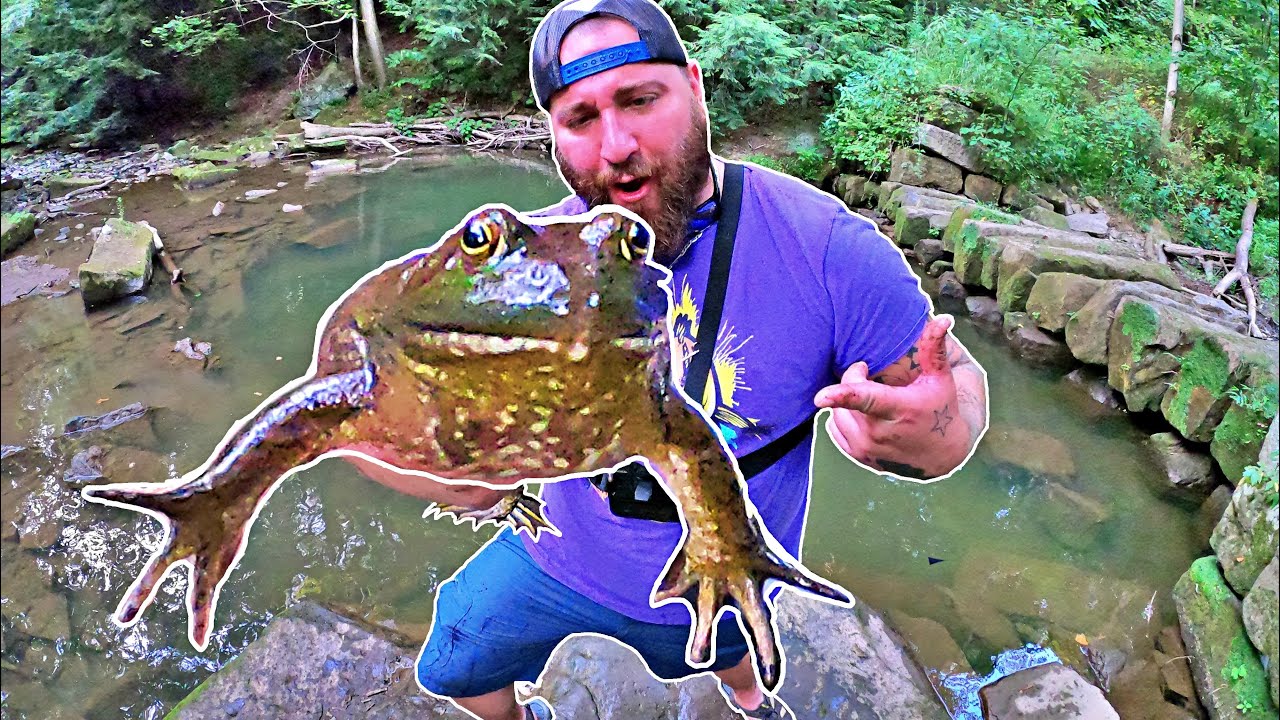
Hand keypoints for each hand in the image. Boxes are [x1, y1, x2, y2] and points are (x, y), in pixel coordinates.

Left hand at [813, 315, 969, 479]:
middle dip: (853, 379)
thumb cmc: (940, 409)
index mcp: (898, 409)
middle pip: (846, 394)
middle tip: (868, 375)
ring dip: (846, 401)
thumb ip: (933, 348)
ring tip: (869, 398)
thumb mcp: (940, 379)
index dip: (841, 395)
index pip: (865, 400)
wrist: (942, 456)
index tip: (820, 396)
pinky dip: (842, 418)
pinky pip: (833, 428)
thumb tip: (944, 318)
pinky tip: (862, 415)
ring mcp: (866, 448)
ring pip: (836, 412)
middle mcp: (878, 432)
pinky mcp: (858, 456)